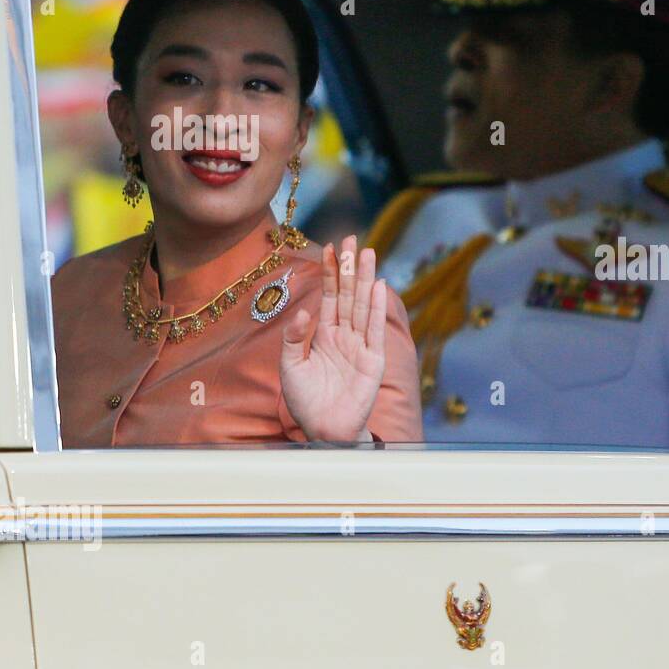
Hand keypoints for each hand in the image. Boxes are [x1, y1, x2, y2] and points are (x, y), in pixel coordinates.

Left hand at [280, 235, 386, 441]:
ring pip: (362, 306)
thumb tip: (304, 310)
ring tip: (368, 254)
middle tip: (353, 239)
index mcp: (325, 335)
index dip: (330, 273)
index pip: (330, 297)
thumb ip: (294, 337)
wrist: (323, 430)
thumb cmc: (306, 402)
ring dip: (365, 279)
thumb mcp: (290, 366)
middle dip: (350, 268)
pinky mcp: (373, 360)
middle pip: (348, 295)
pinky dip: (377, 308)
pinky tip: (378, 286)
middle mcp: (345, 336)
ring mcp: (361, 346)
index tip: (332, 248)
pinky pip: (375, 330)